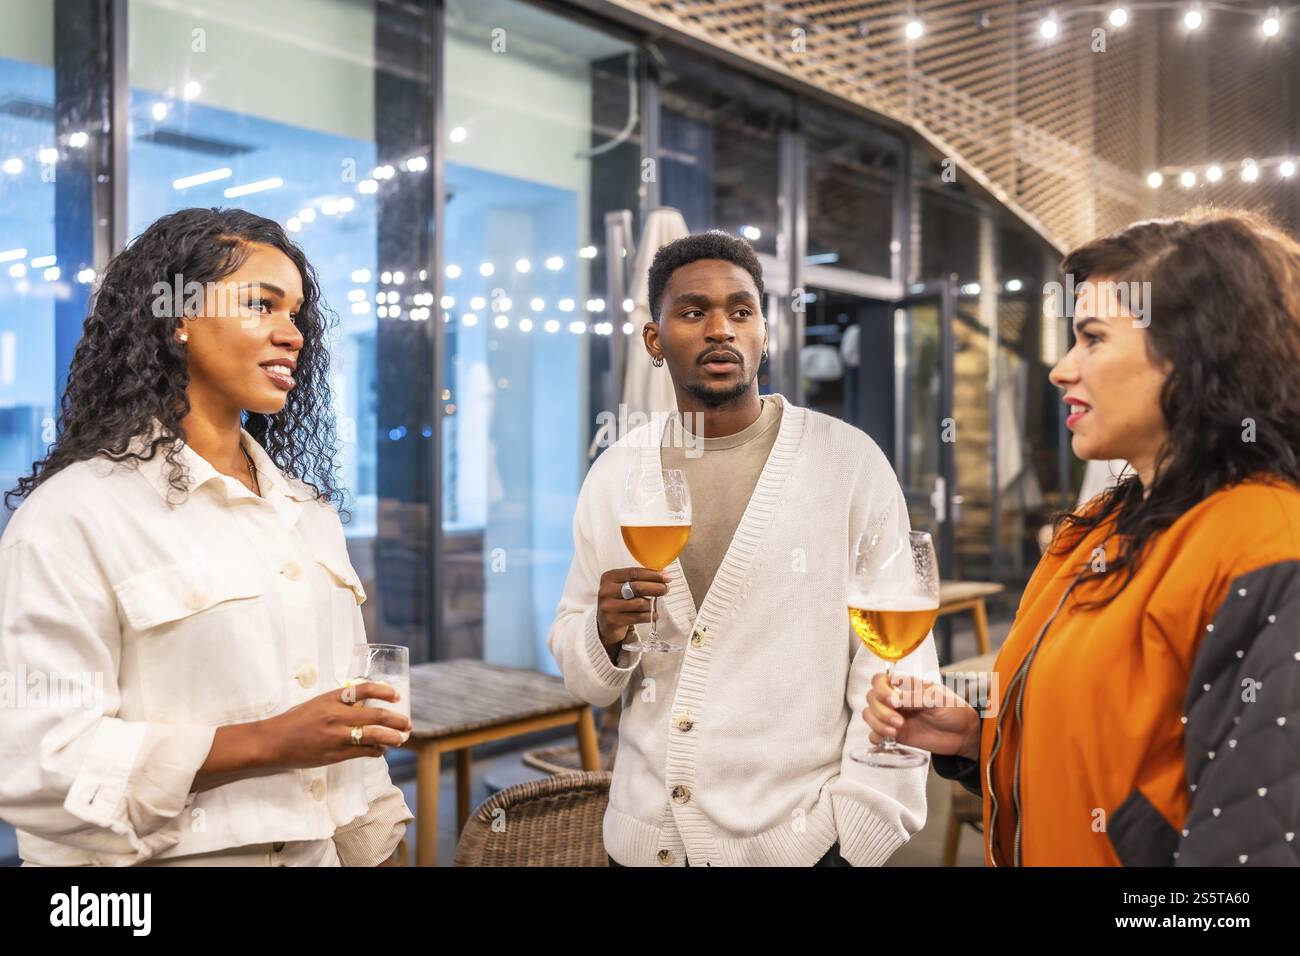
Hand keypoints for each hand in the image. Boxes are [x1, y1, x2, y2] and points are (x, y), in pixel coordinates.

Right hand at [261, 682, 412, 768]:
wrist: (273, 741)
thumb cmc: (295, 721)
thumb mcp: (318, 703)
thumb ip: (340, 704)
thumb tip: (365, 707)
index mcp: (332, 698)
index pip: (365, 689)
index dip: (384, 691)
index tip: (396, 696)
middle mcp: (336, 715)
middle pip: (376, 715)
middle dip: (397, 719)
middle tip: (408, 723)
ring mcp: (337, 736)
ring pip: (373, 735)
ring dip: (392, 737)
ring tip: (401, 738)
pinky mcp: (335, 754)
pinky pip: (363, 751)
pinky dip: (376, 750)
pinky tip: (381, 749)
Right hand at [595, 567, 668, 646]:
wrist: (606, 623)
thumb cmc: (619, 601)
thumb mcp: (623, 586)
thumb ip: (638, 579)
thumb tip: (662, 574)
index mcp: (609, 577)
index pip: (634, 573)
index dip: (653, 574)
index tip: (666, 577)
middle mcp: (606, 590)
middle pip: (637, 587)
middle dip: (656, 587)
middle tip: (666, 589)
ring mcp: (608, 606)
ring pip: (639, 603)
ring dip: (652, 604)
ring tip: (656, 604)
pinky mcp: (613, 620)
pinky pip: (638, 617)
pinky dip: (649, 615)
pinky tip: (654, 614)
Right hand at [863, 672, 980, 759]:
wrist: (964, 734)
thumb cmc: (954, 709)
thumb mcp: (938, 698)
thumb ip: (914, 697)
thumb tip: (893, 700)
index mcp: (905, 685)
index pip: (879, 680)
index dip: (880, 690)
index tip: (892, 701)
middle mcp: (895, 700)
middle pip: (871, 698)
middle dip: (881, 711)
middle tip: (899, 721)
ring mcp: (894, 716)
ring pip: (869, 715)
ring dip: (878, 724)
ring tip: (896, 731)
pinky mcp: (895, 734)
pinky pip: (874, 734)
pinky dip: (876, 737)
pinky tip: (890, 739)